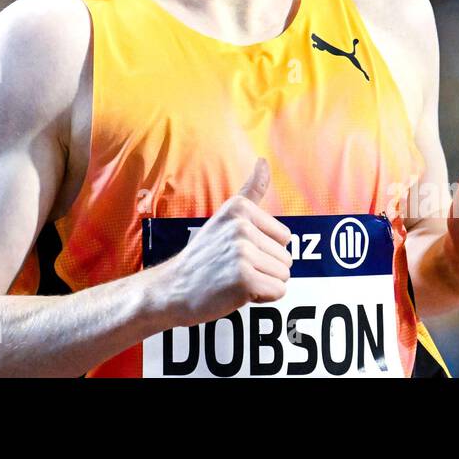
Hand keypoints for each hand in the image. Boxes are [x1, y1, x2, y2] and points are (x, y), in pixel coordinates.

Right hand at [156, 157, 293, 326]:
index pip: (284, 237)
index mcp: (240, 208)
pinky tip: (236, 292)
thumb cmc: (204, 255)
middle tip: (234, 269)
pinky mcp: (244, 279)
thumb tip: (263, 160)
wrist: (173, 288)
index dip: (265, 250)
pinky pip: (278, 291)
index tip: (237, 251)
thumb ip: (251, 190)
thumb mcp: (226, 216)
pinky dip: (262, 297)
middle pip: (286, 258)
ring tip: (234, 279)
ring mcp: (242, 252)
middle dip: (265, 269)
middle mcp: (242, 226)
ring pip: (283, 275)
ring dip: (263, 283)